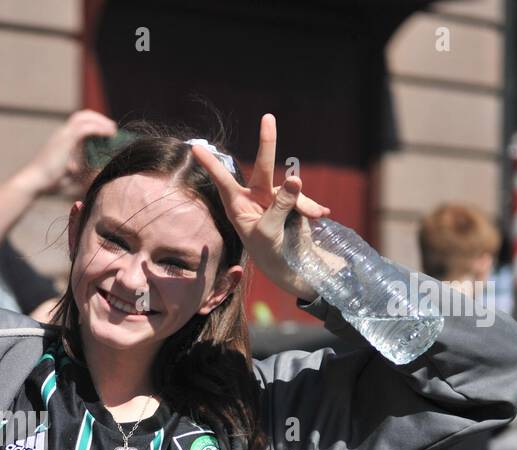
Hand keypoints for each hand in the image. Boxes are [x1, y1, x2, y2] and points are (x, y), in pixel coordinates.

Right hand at [19, 110, 116, 195]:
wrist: (34, 182)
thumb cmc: (50, 183)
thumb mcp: (70, 174)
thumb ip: (83, 170)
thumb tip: (98, 173)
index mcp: (61, 138)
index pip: (80, 122)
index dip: (94, 123)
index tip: (106, 132)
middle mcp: (62, 132)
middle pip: (83, 115)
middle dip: (100, 118)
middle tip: (112, 129)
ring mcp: (63, 134)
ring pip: (85, 117)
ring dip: (101, 121)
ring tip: (113, 130)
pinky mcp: (65, 139)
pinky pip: (85, 128)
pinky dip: (99, 128)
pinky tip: (108, 134)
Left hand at [193, 113, 330, 299]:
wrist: (286, 264)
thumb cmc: (268, 251)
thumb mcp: (269, 231)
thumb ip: (281, 205)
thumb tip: (295, 178)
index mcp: (238, 204)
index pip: (223, 180)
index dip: (211, 164)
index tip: (195, 147)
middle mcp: (254, 196)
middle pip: (263, 166)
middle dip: (267, 142)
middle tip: (268, 118)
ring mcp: (274, 197)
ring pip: (291, 190)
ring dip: (303, 204)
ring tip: (313, 217)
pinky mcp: (291, 200)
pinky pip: (303, 198)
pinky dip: (312, 207)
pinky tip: (321, 215)